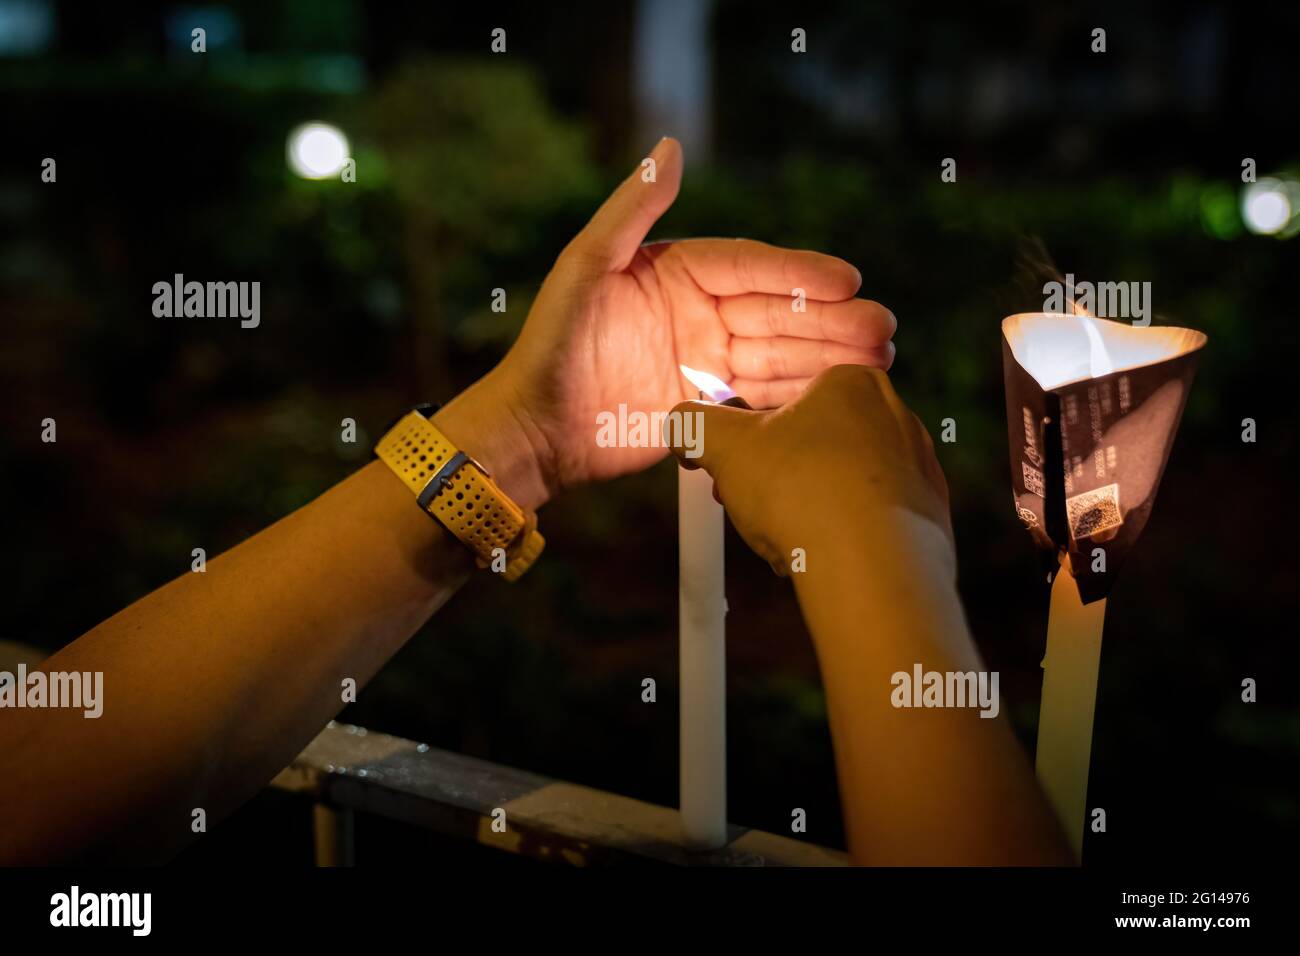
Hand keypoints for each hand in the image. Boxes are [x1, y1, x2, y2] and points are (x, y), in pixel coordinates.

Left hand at [439, 138, 896, 508]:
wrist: (534, 431)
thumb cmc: (550, 345)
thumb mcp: (584, 267)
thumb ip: (631, 210)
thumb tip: (671, 145)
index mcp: (675, 273)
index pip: (750, 266)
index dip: (800, 273)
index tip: (847, 280)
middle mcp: (697, 313)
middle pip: (776, 312)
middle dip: (831, 320)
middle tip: (882, 327)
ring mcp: (703, 361)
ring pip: (778, 355)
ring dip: (828, 357)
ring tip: (879, 359)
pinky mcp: (706, 408)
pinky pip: (762, 398)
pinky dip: (800, 396)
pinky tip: (838, 397)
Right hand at [665, 364, 953, 577]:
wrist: (874, 563)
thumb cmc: (803, 490)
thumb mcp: (723, 445)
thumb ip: (693, 423)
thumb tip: (681, 424)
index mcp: (851, 383)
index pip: (788, 402)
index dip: (749, 438)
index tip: (730, 468)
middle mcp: (896, 415)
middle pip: (815, 444)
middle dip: (777, 477)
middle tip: (750, 505)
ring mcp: (918, 466)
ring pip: (843, 484)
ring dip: (808, 508)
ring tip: (785, 538)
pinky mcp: (930, 515)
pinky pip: (873, 520)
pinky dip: (845, 535)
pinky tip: (823, 556)